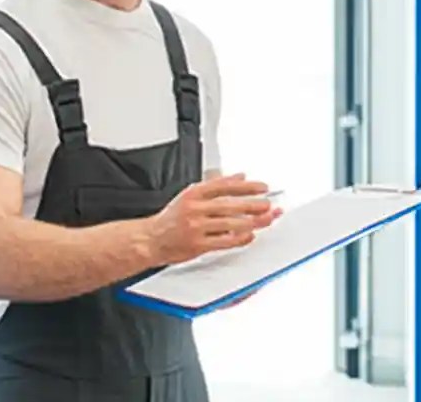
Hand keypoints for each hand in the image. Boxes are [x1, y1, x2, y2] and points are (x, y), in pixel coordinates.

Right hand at [146, 173, 282, 266]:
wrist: (151, 239)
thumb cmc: (172, 218)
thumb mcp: (191, 195)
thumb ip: (216, 185)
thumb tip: (240, 176)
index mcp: (194, 193)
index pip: (225, 186)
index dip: (246, 186)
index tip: (262, 187)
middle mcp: (195, 208)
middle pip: (230, 204)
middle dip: (253, 204)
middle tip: (268, 204)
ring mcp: (196, 227)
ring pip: (230, 223)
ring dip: (251, 222)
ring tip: (265, 220)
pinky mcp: (198, 244)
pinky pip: (224, 241)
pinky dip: (239, 238)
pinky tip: (250, 235)